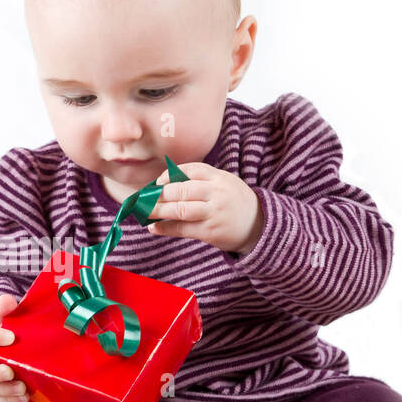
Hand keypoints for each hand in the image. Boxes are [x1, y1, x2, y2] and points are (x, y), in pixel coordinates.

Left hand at [146, 162, 263, 254]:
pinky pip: (183, 229)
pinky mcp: (210, 231)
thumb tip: (165, 183)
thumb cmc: (234, 201)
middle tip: (142, 198)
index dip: (169, 175)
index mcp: (219, 177)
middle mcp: (216, 193)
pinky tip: (153, 228)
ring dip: (158, 211)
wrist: (259, 225)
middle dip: (158, 195)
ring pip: (180, 210)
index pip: (190, 170)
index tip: (156, 183)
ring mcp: (213, 213)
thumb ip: (200, 180)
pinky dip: (165, 228)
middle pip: (181, 190)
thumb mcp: (224, 183)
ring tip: (143, 212)